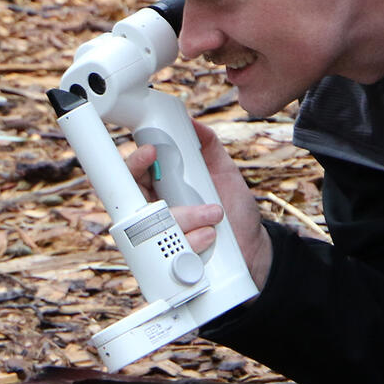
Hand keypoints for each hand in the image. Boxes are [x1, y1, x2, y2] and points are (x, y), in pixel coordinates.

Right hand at [126, 120, 272, 287]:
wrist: (253, 247)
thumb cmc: (233, 210)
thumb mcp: (224, 172)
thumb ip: (208, 146)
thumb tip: (194, 124)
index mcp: (162, 188)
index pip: (136, 172)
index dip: (136, 161)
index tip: (151, 151)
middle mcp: (156, 211)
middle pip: (130, 198)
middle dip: (147, 188)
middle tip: (168, 184)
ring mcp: (161, 237)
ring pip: (150, 225)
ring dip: (185, 216)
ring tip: (214, 214)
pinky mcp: (170, 260)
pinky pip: (166, 252)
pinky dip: (191, 241)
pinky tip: (209, 238)